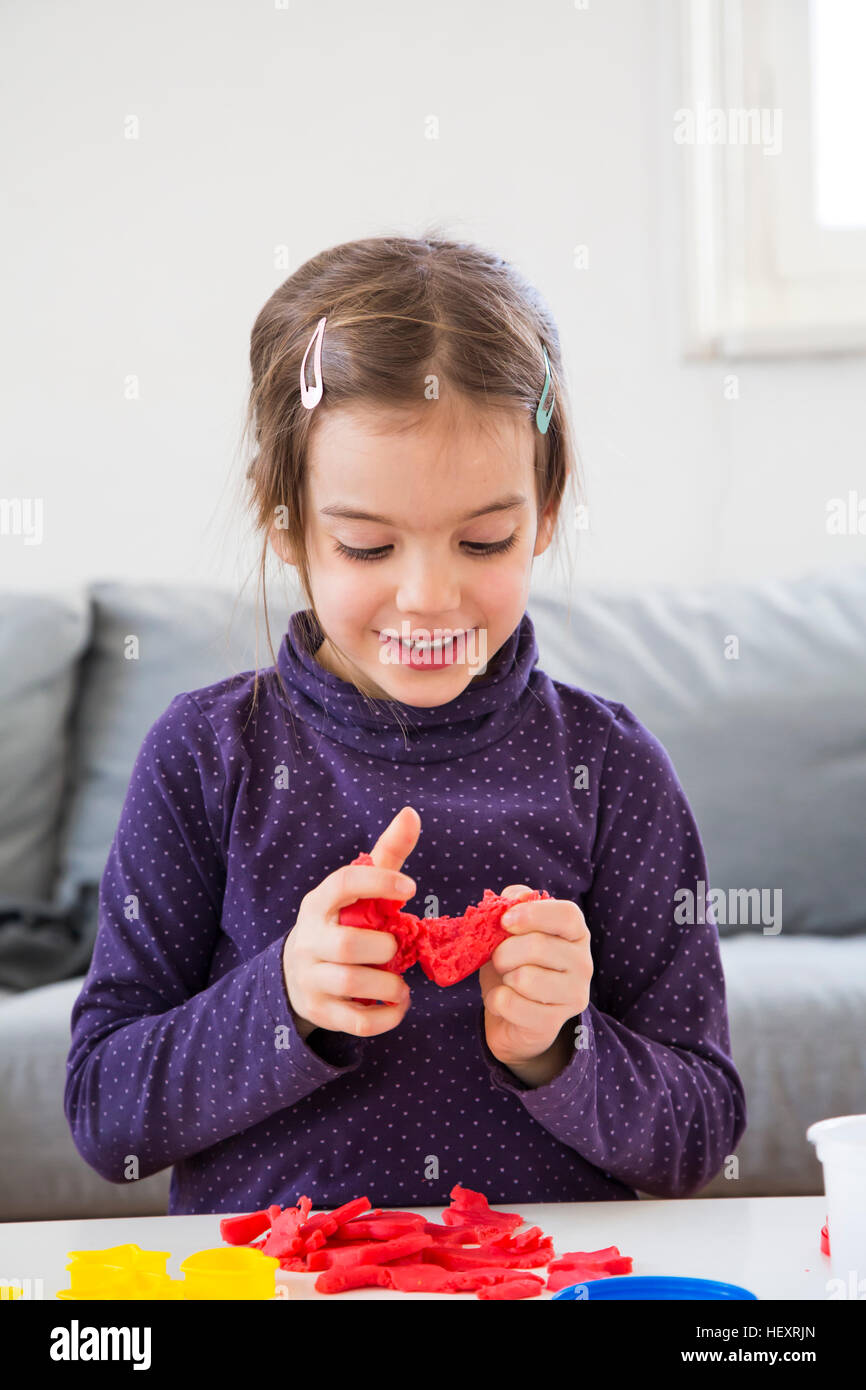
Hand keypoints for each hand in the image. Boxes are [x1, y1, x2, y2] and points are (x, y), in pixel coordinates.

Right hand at [282, 806, 420, 1038]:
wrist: (297, 972)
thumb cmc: (341, 922)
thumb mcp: (356, 891)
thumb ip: (386, 855)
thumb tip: (412, 813)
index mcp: (319, 903)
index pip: (343, 883)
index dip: (379, 883)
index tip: (411, 889)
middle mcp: (309, 939)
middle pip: (350, 943)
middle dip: (385, 948)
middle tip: (397, 949)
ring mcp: (311, 978)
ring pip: (352, 983)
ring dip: (390, 986)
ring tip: (401, 984)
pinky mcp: (320, 1011)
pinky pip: (357, 1022)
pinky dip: (387, 1018)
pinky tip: (397, 1005)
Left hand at [479, 884, 592, 1069]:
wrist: (513, 1015)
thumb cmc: (514, 963)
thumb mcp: (510, 930)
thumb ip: (514, 905)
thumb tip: (518, 895)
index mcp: (576, 934)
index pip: (567, 915)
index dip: (532, 914)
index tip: (505, 921)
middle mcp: (583, 963)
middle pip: (539, 946)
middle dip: (504, 952)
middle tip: (498, 958)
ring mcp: (573, 995)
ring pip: (524, 978)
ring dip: (503, 977)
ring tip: (508, 980)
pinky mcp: (553, 1022)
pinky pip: (510, 1003)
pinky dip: (496, 1001)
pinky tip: (505, 1002)